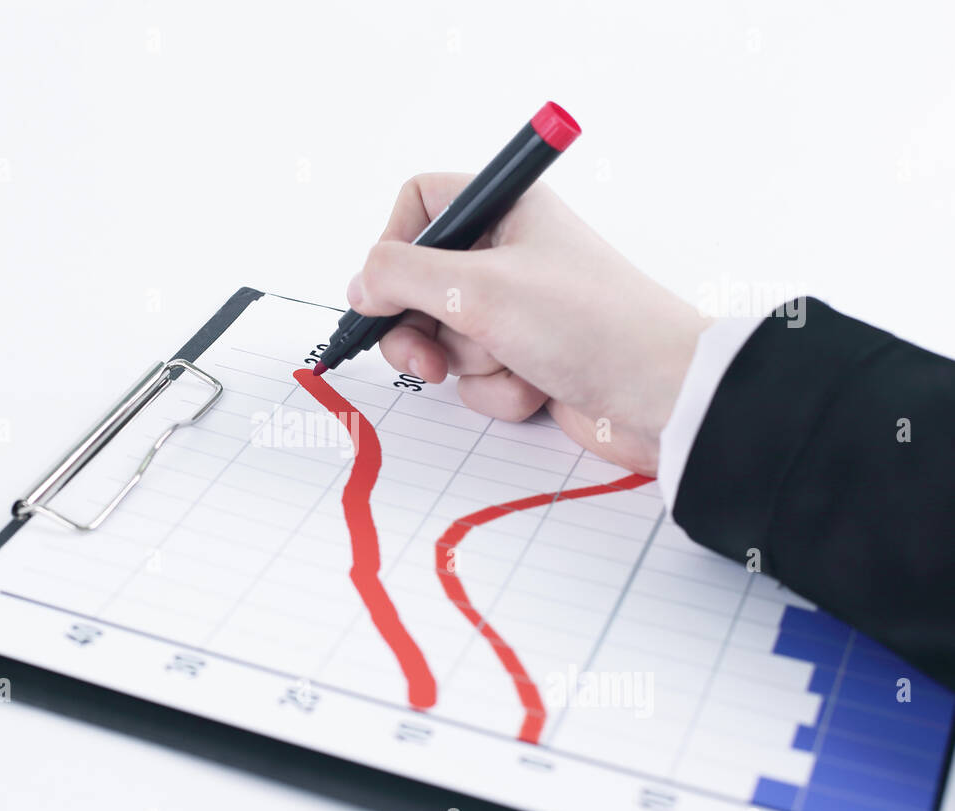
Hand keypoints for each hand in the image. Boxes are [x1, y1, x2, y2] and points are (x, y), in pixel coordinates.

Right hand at [349, 174, 711, 474]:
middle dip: (421, 328)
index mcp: (506, 211)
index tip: (384, 291)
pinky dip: (498, 391)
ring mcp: (516, 311)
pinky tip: (537, 387)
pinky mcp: (526, 359)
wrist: (662, 396)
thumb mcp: (477, 288)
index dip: (393, 247)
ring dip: (470, 363)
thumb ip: (400, 277)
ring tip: (513, 364)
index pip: (420, 204)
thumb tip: (359, 284)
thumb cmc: (589, 324)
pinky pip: (476, 377)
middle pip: (418, 283)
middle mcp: (508, 255)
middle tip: (428, 356)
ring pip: (445, 338)